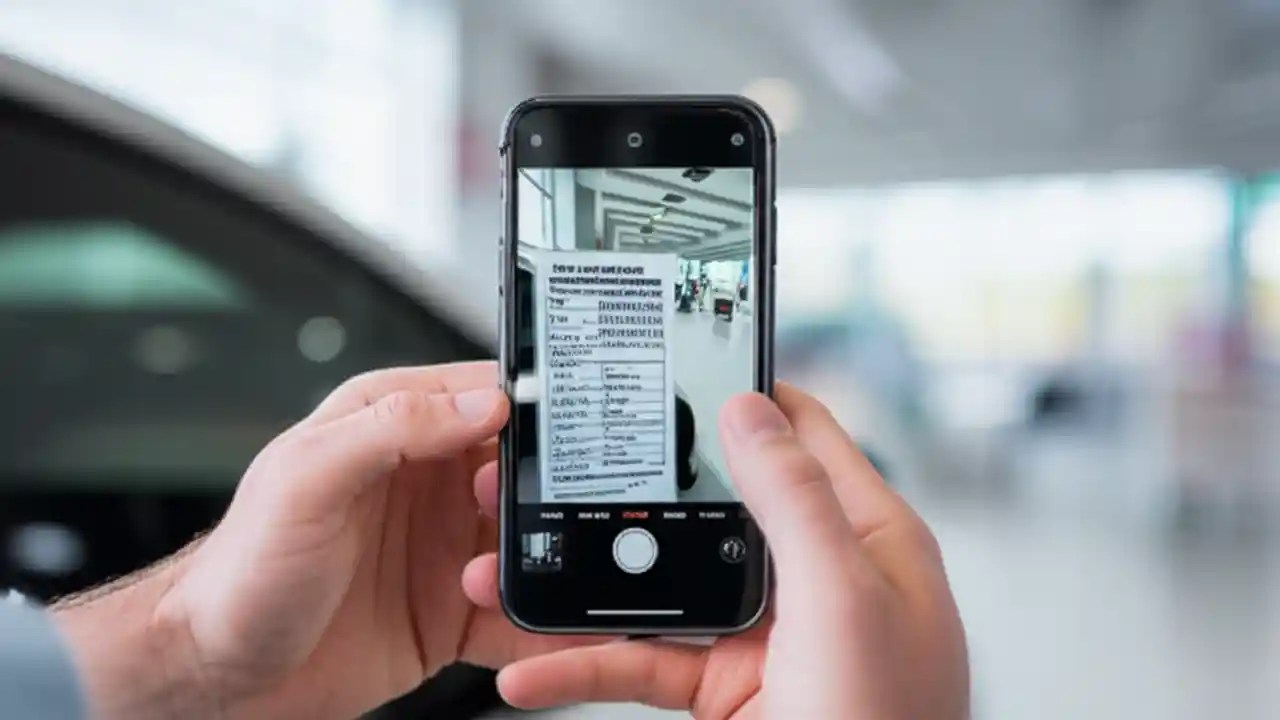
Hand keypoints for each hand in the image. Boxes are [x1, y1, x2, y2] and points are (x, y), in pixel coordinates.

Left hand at [55, 362, 589, 718]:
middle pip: (521, 467)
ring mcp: (446, 545)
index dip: (525, 410)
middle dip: (543, 490)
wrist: (219, 676)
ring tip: (487, 578)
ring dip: (537, 558)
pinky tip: (528, 623)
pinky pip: (519, 607)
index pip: (481, 393)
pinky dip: (539, 618)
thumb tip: (479, 404)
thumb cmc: (241, 570)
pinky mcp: (457, 608)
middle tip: (529, 515)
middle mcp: (428, 480)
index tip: (556, 435)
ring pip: (531, 537)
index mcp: (392, 426)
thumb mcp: (307, 479)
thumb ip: (392, 428)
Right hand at [464, 384, 968, 718]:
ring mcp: (767, 634)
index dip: (743, 392)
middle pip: (711, 506)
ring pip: (663, 588)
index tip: (678, 360)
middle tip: (566, 470)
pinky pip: (646, 663)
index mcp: (865, 537)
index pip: (802, 434)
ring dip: (590, 587)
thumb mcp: (845, 599)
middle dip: (635, 494)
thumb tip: (751, 410)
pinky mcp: (727, 687)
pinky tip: (535, 670)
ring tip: (518, 574)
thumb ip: (796, 500)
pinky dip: (586, 665)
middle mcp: (815, 577)